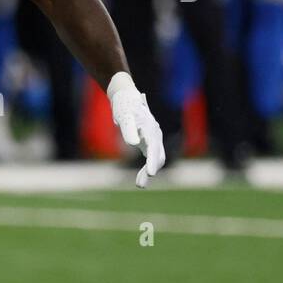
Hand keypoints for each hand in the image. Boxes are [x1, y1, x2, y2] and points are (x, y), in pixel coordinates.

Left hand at [108, 72, 165, 187]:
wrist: (126, 98)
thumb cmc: (124, 107)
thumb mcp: (123, 118)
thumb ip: (128, 130)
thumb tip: (133, 144)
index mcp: (150, 129)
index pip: (154, 148)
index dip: (152, 161)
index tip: (151, 173)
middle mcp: (156, 134)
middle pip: (158, 156)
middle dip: (150, 170)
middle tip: (140, 185)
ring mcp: (154, 138)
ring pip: (156, 158)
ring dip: (148, 171)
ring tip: (139, 184)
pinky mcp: (149, 142)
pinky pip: (151, 157)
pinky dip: (146, 167)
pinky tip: (139, 178)